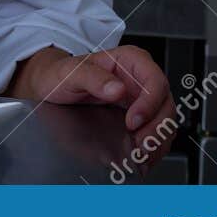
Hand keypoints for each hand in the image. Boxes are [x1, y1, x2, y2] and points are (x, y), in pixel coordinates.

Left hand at [4, 45, 177, 160]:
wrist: (51, 85)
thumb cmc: (60, 73)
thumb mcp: (70, 73)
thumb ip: (92, 78)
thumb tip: (117, 89)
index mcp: (131, 60)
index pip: (155, 81)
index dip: (150, 104)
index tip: (133, 122)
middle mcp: (141, 77)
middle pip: (165, 103)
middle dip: (158, 128)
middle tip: (142, 146)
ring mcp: (143, 97)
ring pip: (165, 119)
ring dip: (158, 140)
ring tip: (142, 155)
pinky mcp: (140, 114)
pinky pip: (156, 130)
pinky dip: (154, 145)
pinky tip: (142, 156)